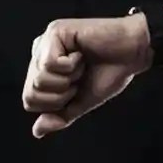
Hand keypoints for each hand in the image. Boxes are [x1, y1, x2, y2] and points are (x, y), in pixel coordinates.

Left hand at [22, 14, 151, 137]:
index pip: (29, 101)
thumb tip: (37, 131)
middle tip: (80, 77)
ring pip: (40, 79)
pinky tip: (81, 53)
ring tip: (82, 64)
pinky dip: (71, 66)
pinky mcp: (55, 31)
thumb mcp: (82, 102)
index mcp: (42, 70)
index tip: (77, 87)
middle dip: (61, 94)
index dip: (56, 103)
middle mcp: (39, 54)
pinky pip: (50, 64)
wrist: (132, 52)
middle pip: (31, 93)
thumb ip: (60, 116)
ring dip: (69, 79)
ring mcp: (45, 42)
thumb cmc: (110, 72)